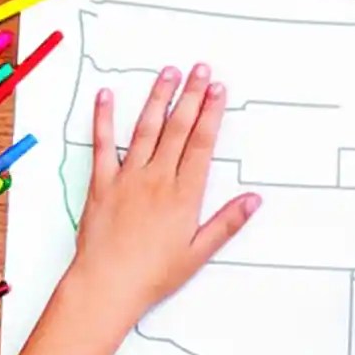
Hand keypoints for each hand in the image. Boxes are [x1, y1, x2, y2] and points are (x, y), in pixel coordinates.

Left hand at [69, 63, 259, 322]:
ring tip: (168, 73)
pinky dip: (103, 119)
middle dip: (191, 96)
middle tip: (200, 70)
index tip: (218, 90)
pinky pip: (102, 144)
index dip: (212, 113)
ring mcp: (127, 178)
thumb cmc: (152, 275)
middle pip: (178, 128)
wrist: (107, 285)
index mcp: (183, 194)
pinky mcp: (101, 183)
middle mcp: (157, 179)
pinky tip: (107, 97)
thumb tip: (253, 200)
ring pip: (146, 129)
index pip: (202, 143)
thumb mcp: (198, 252)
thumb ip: (227, 223)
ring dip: (158, 98)